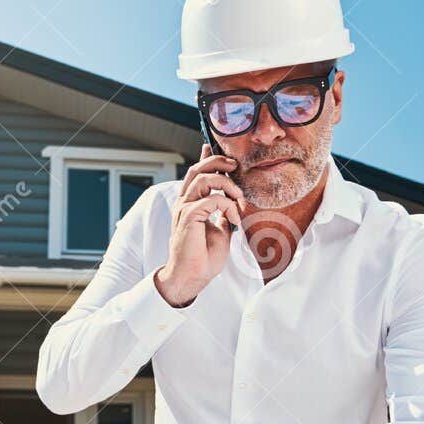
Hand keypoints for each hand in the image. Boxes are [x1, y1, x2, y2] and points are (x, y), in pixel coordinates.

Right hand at [153, 145, 244, 306]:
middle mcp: (184, 203)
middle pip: (198, 169)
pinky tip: (234, 219)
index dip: (206, 158)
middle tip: (236, 167)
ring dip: (227, 185)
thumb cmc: (202, 258)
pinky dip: (228, 206)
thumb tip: (231, 204)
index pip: (196, 174)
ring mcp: (184, 209)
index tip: (213, 146)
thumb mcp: (220, 231)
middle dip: (219, 162)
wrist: (191, 277)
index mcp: (190, 204)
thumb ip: (223, 214)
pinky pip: (211, 199)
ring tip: (239, 200)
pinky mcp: (188, 217)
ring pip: (205, 179)